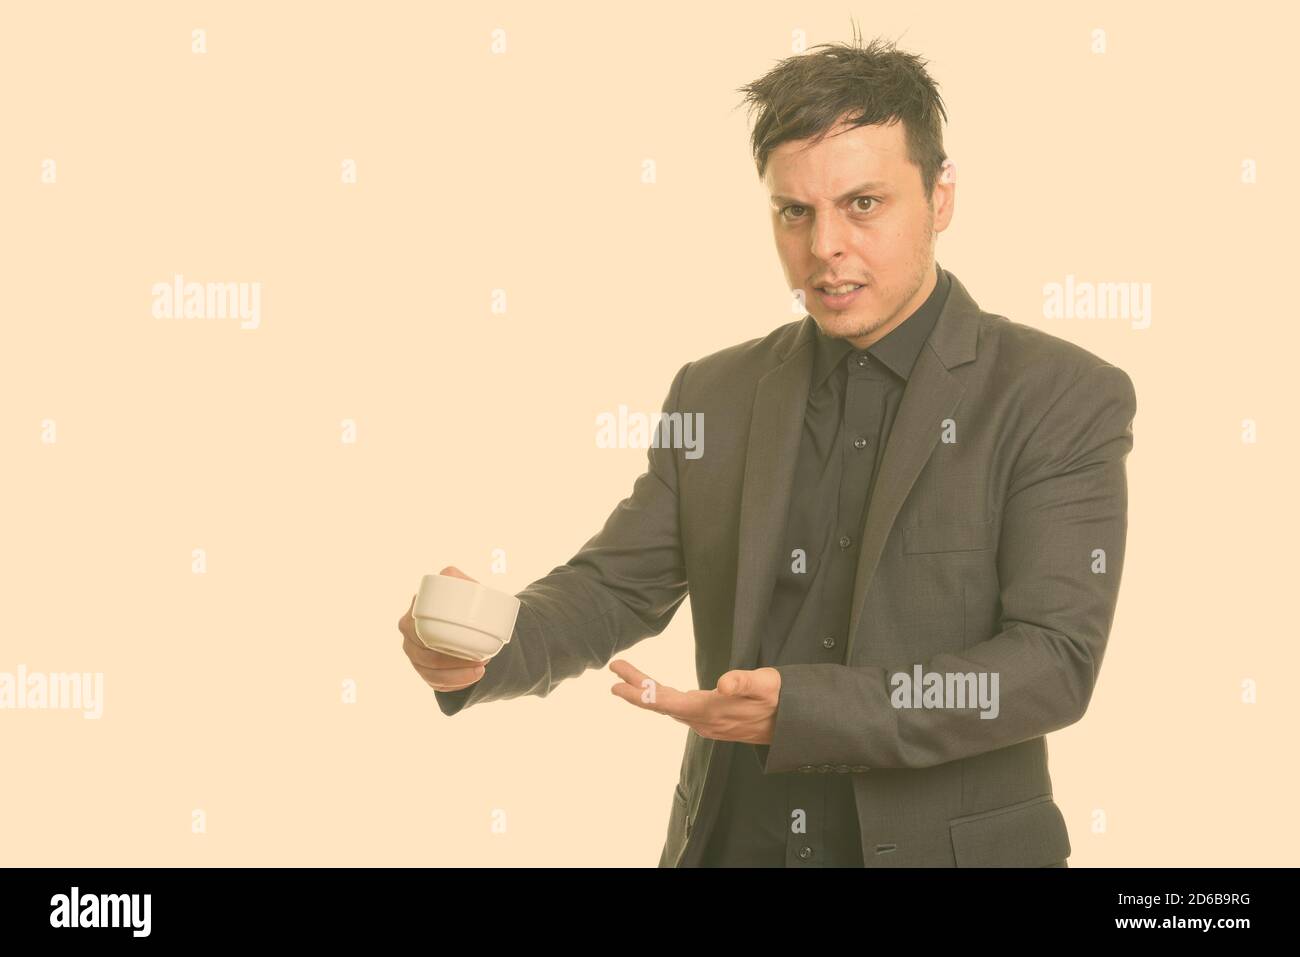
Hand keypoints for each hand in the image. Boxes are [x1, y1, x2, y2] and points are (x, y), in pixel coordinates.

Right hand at [400, 566, 487, 691]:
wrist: (473, 621)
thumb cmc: (468, 602)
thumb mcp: (464, 588)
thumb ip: (456, 578)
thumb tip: (449, 575)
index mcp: (414, 612)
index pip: (418, 632)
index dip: (442, 643)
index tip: (470, 645)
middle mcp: (408, 633)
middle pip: (424, 656)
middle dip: (452, 664)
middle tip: (481, 661)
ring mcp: (413, 653)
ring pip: (428, 672)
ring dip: (454, 677)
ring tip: (479, 671)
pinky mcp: (422, 668)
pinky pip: (432, 682)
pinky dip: (452, 685)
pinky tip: (468, 680)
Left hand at [607, 659, 780, 744]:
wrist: (793, 725)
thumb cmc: (780, 699)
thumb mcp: (767, 685)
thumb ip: (744, 683)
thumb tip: (723, 683)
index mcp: (711, 711)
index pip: (666, 702)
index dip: (640, 693)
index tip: (617, 682)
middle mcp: (703, 721)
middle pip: (662, 704)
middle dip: (636, 689)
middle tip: (614, 670)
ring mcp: (707, 723)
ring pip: (670, 707)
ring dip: (648, 693)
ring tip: (628, 678)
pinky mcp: (712, 721)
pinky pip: (680, 709)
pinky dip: (663, 698)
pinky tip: (659, 692)